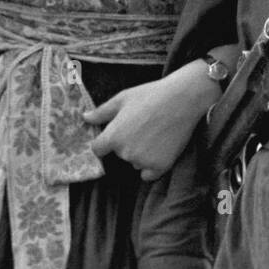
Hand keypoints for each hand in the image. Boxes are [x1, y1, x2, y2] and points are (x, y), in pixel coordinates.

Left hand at [85, 71, 215, 179]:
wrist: (183, 98)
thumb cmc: (151, 94)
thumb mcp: (123, 98)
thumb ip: (101, 112)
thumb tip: (85, 118)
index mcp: (113, 136)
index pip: (98, 149)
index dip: (105, 141)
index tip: (118, 132)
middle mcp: (125, 152)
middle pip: (119, 154)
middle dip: (127, 143)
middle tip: (143, 126)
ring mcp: (143, 161)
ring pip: (135, 163)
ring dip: (140, 154)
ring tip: (155, 133)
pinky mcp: (160, 166)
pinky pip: (148, 174)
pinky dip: (152, 165)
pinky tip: (160, 148)